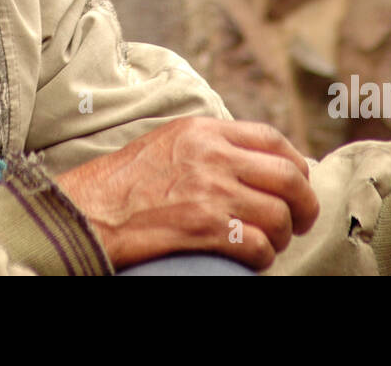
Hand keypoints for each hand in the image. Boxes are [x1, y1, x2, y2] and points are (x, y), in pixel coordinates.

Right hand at [56, 117, 319, 270]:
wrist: (85, 212)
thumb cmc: (122, 184)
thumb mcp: (168, 143)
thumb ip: (210, 145)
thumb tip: (256, 162)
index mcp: (204, 130)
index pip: (273, 139)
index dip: (297, 165)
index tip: (299, 184)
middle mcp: (212, 155)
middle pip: (288, 176)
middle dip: (304, 204)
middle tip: (300, 222)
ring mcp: (210, 191)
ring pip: (279, 215)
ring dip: (281, 237)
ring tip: (267, 243)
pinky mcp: (204, 228)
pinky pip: (258, 245)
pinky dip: (262, 258)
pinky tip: (250, 259)